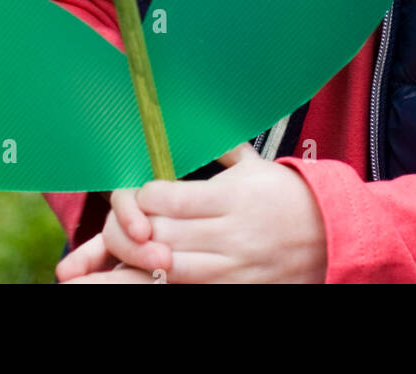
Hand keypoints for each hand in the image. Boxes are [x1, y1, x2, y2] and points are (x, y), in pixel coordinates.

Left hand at [56, 143, 327, 283]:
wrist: (333, 237)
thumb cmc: (289, 196)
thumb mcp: (257, 164)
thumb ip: (220, 147)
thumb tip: (186, 122)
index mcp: (231, 196)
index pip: (167, 199)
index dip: (140, 200)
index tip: (137, 198)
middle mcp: (228, 234)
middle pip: (159, 237)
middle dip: (124, 237)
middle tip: (109, 236)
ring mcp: (230, 270)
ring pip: (165, 273)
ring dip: (125, 270)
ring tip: (81, 278)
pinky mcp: (233, 292)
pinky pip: (185, 294)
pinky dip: (153, 288)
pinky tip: (127, 284)